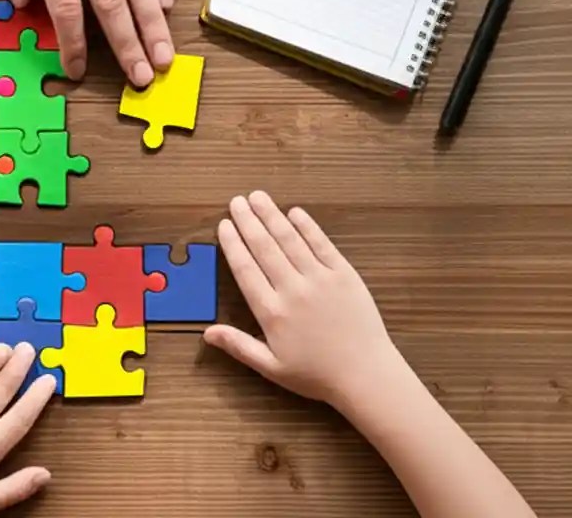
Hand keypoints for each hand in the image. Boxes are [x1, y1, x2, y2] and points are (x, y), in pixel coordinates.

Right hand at [204, 191, 402, 407]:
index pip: (246, 270)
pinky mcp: (344, 274)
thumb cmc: (316, 375)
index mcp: (272, 313)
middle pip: (265, 248)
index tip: (224, 225)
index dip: (233, 244)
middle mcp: (293, 290)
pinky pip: (322, 244)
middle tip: (236, 201)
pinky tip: (295, 212)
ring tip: (258, 197)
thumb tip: (206, 333)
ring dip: (272, 216)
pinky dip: (308, 227)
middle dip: (248, 221)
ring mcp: (320, 279)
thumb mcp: (271, 367)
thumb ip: (239, 346)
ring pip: (290, 240)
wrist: (364, 374)